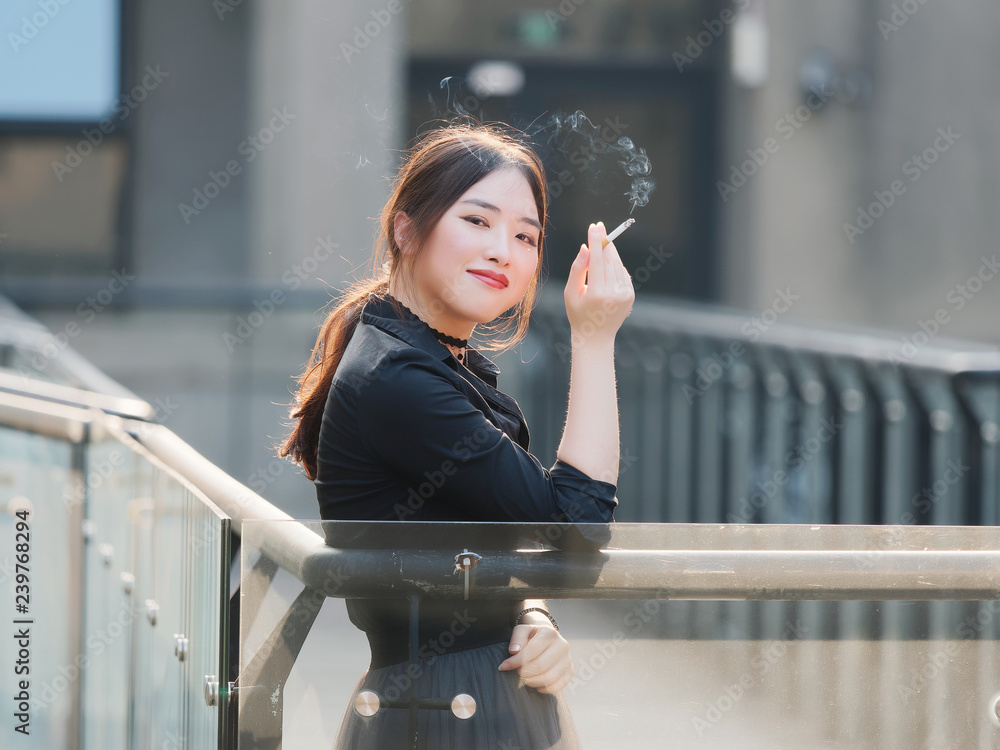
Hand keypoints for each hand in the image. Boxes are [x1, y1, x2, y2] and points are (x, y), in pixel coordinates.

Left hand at [497, 623, 573, 693]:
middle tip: (516, 672)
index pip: (531, 651)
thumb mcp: (522, 630)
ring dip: (532, 681)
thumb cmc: (532, 636)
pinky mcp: (570, 672)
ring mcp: (567, 660)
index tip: (503, 666)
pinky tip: (534, 684)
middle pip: (540, 666)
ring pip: (548, 678)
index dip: (515, 661)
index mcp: (550, 633)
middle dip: (523, 672)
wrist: (548, 639)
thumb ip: (517, 638)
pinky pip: (556, 687)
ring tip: (524, 678)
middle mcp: (562, 645)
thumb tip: (514, 651)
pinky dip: (543, 688)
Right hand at [564, 221, 634, 341]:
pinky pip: (622, 272)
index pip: (597, 260)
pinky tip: (606, 265)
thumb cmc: (578, 314)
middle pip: (609, 259)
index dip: (596, 241)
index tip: (595, 227)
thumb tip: (586, 248)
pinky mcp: (630, 294)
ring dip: (609, 252)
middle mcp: (614, 293)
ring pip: (617, 264)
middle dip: (604, 241)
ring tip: (601, 244)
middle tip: (599, 226)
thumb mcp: (570, 292)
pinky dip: (614, 265)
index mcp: (597, 293)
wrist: (597, 336)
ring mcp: (625, 294)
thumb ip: (577, 269)